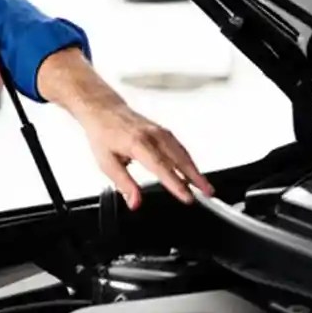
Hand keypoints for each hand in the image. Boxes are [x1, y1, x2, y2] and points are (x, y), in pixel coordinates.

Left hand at [78, 103, 213, 209]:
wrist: (104, 110)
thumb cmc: (103, 134)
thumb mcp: (106, 163)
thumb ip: (123, 183)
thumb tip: (135, 202)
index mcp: (138, 143)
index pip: (161, 166)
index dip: (175, 183)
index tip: (187, 196)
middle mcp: (152, 136)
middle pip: (179, 159)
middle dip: (195, 178)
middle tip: (208, 193)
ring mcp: (160, 132)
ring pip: (183, 153)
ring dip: (196, 170)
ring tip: (206, 187)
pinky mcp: (163, 131)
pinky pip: (180, 147)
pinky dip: (189, 160)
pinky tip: (193, 171)